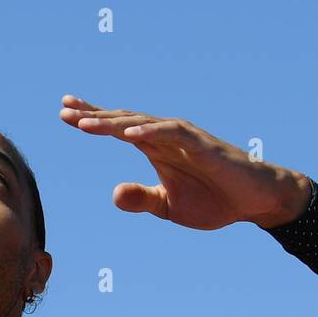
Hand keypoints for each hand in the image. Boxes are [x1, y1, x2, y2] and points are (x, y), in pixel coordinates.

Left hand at [59, 95, 310, 229]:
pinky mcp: (202, 146)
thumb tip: (114, 194)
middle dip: (93, 114)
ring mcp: (183, 139)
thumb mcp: (169, 207)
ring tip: (84, 122)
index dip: (93, 120)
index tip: (65, 113)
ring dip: (113, 122)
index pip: (118, 129)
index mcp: (156, 150)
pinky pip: (172, 134)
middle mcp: (166, 138)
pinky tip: (128, 132)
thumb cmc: (214, 200)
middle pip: (124, 120)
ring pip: (143, 123)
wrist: (253, 202)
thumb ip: (142, 199)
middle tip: (64, 108)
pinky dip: (150, 131)